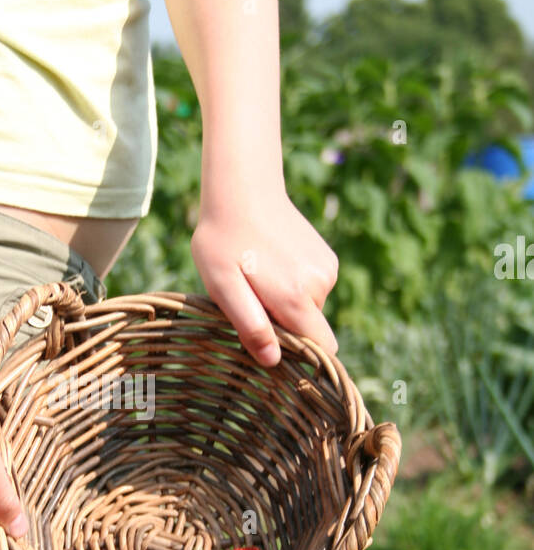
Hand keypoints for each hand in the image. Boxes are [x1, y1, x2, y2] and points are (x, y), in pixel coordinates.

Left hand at [191, 181, 338, 366]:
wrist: (242, 189)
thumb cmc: (222, 240)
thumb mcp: (222, 285)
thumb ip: (249, 324)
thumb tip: (273, 360)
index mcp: (297, 297)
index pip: (321, 349)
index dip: (300, 355)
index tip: (272, 345)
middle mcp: (321, 284)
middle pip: (312, 330)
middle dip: (285, 327)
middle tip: (252, 302)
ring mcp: (327, 268)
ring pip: (311, 309)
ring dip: (286, 305)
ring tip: (257, 279)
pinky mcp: (325, 257)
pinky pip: (313, 289)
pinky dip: (293, 287)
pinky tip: (271, 266)